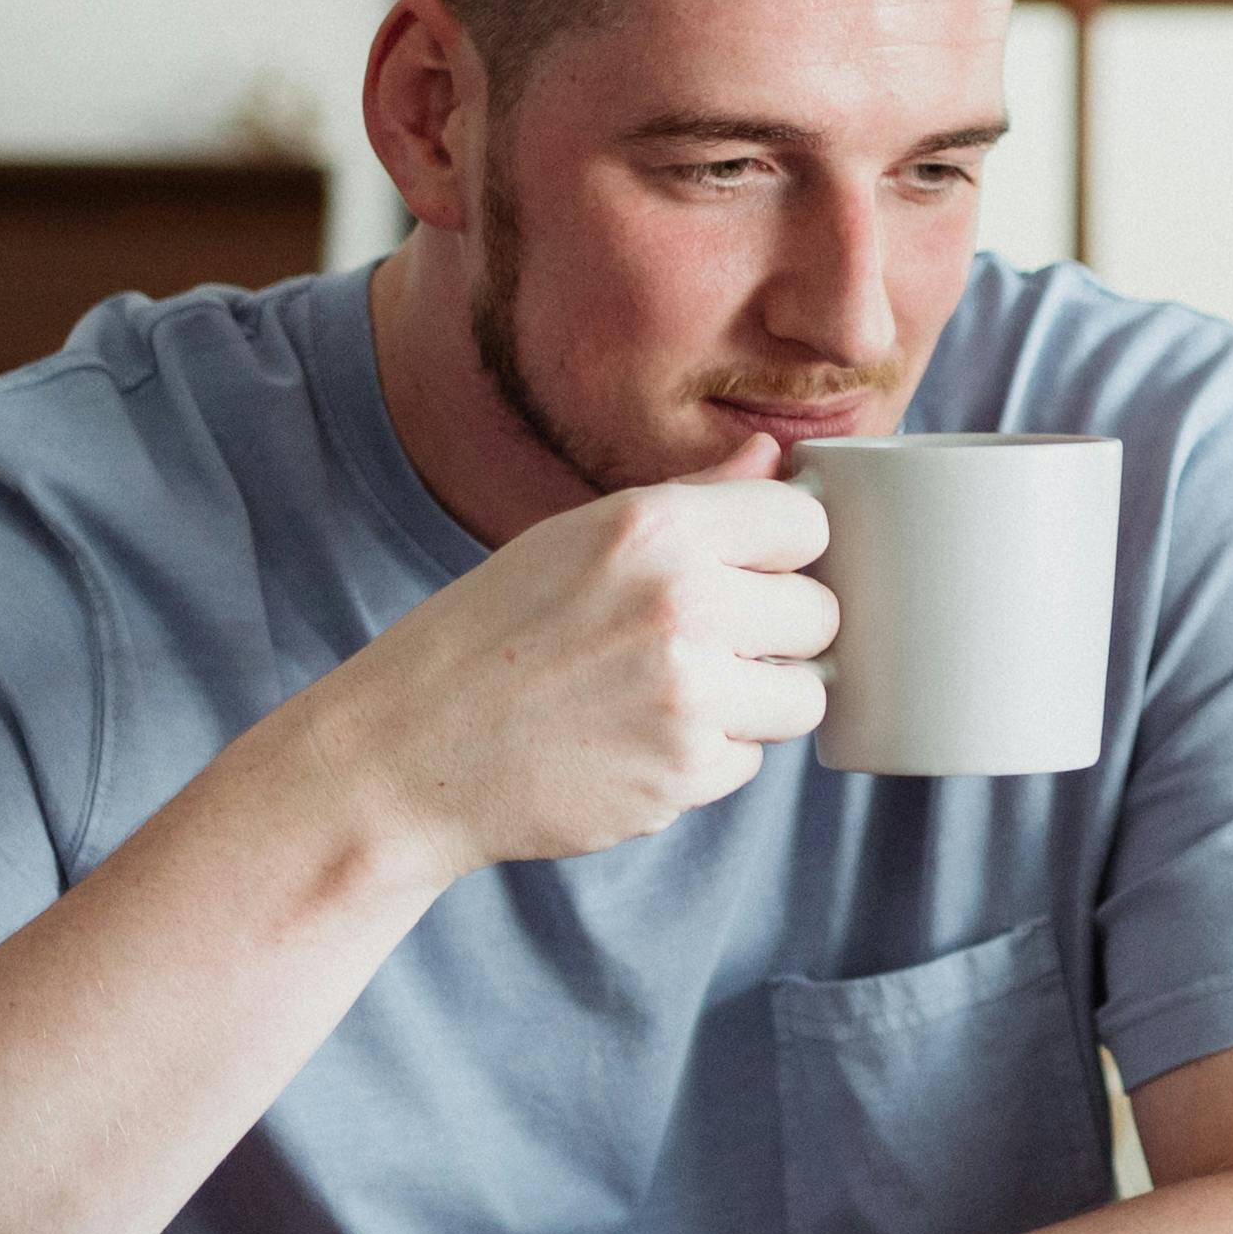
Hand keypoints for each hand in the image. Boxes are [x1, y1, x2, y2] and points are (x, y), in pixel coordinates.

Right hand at [302, 442, 833, 880]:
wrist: (411, 750)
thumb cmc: (493, 633)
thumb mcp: (579, 537)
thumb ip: (693, 502)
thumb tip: (777, 459)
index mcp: (656, 525)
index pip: (808, 521)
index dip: (785, 549)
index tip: (754, 568)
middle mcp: (683, 602)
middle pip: (821, 611)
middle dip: (780, 631)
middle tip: (709, 641)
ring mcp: (690, 695)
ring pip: (805, 694)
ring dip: (759, 701)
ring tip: (678, 693)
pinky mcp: (685, 774)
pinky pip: (752, 760)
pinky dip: (710, 757)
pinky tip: (640, 740)